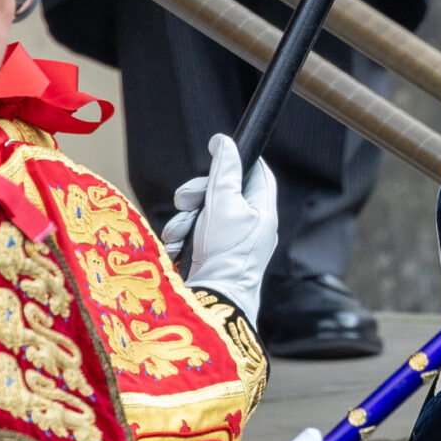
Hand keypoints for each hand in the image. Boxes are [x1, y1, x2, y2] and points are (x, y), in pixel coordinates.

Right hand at [166, 133, 277, 322]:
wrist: (213, 299)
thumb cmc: (225, 253)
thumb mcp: (224, 203)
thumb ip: (225, 169)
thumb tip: (224, 141)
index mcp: (262, 209)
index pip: (257, 173)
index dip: (236, 161)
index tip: (218, 154)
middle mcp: (249, 224)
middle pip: (222, 191)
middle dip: (197, 193)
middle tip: (184, 200)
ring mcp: (230, 240)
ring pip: (202, 212)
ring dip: (185, 219)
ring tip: (181, 233)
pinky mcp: (211, 254)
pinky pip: (193, 234)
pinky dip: (182, 237)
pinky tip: (177, 246)